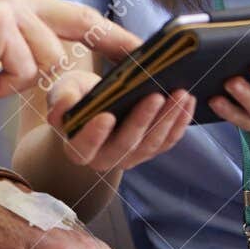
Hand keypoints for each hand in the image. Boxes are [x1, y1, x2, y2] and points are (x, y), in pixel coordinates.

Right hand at [0, 0, 139, 96]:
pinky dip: (2, 87)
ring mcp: (8, 10)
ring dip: (28, 83)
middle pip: (80, 22)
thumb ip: (19, 41)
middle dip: (112, 43)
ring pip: (49, 57)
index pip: (76, 12)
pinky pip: (21, 71)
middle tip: (137, 64)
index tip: (139, 47)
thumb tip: (52, 62)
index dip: (109, 30)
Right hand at [43, 69, 195, 172]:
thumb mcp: (64, 89)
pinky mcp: (151, 149)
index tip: (106, 116)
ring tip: (180, 93)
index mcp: (77, 148)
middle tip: (156, 95)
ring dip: (168, 119)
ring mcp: (131, 157)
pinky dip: (180, 121)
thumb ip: (61, 97)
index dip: (94, 135)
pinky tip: (188, 100)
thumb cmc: (77, 95)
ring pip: (152, 143)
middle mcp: (105, 159)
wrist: (94, 104)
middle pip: (125, 145)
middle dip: (142, 120)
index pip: (83, 148)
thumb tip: (65, 104)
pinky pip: (168, 140)